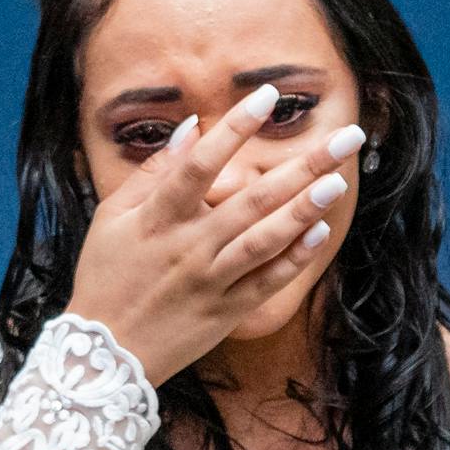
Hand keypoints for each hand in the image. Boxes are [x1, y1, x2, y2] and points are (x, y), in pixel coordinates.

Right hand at [60, 84, 363, 385]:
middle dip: (303, 164)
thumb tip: (193, 128)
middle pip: (252, 199)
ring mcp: (210, 281)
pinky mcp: (226, 311)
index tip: (267, 95)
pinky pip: (267, 281)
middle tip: (346, 136)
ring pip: (265, 240)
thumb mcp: (111, 219)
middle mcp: (188, 247)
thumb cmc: (104, 277)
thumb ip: (153, 172)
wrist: (103, 355)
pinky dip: (294, 257)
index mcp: (157, 220)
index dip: (234, 128)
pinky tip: (320, 231)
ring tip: (338, 179)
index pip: (200, 164)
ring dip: (305, 209)